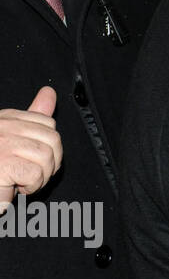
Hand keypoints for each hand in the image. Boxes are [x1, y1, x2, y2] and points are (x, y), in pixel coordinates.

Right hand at [0, 87, 61, 213]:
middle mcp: (2, 127)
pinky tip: (15, 186)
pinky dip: (32, 185)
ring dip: (40, 177)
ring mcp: (1, 144)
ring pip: (46, 157)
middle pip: (53, 139)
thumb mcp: (14, 140)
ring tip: (21, 181)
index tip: (34, 159)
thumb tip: (49, 92)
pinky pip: (35, 173)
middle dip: (49, 163)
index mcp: (5, 119)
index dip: (50, 146)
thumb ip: (33, 118)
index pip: (47, 123)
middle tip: (31, 174)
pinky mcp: (3, 164)